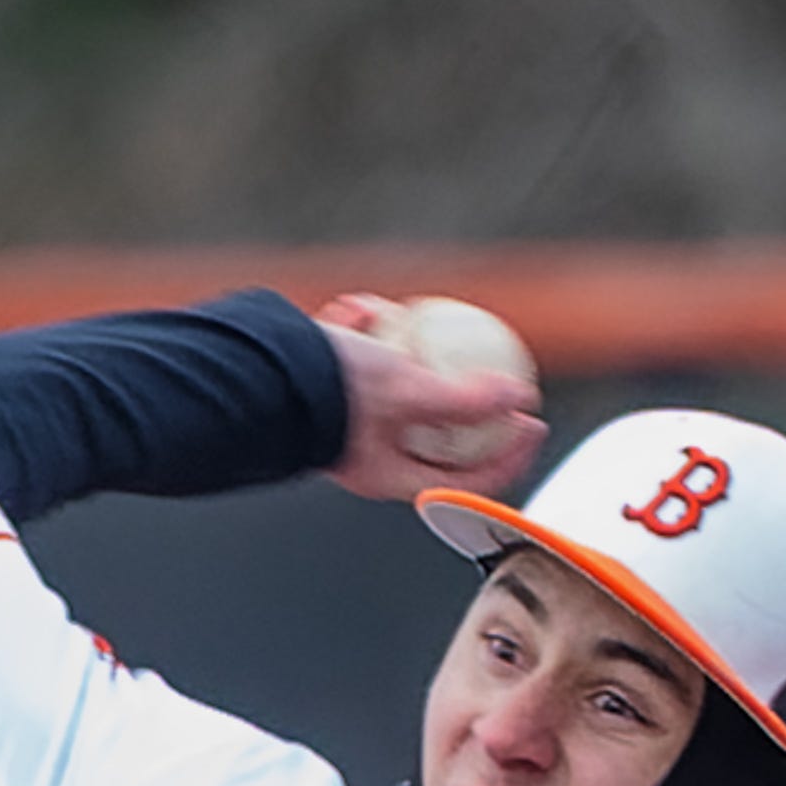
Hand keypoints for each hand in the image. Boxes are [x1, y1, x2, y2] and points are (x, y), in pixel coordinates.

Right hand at [315, 294, 543, 504]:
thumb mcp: (409, 393)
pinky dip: (362, 330)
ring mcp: (348, 419)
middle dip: (457, 387)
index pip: (469, 477)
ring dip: (402, 344)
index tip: (531, 417)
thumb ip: (465, 400)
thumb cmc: (330, 394)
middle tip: (483, 355)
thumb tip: (520, 400)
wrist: (255, 377)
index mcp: (392, 474)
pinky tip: (356, 308)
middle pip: (437, 425)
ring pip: (395, 380)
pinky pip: (356, 356)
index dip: (508, 453)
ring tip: (394, 314)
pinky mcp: (325, 387)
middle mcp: (371, 453)